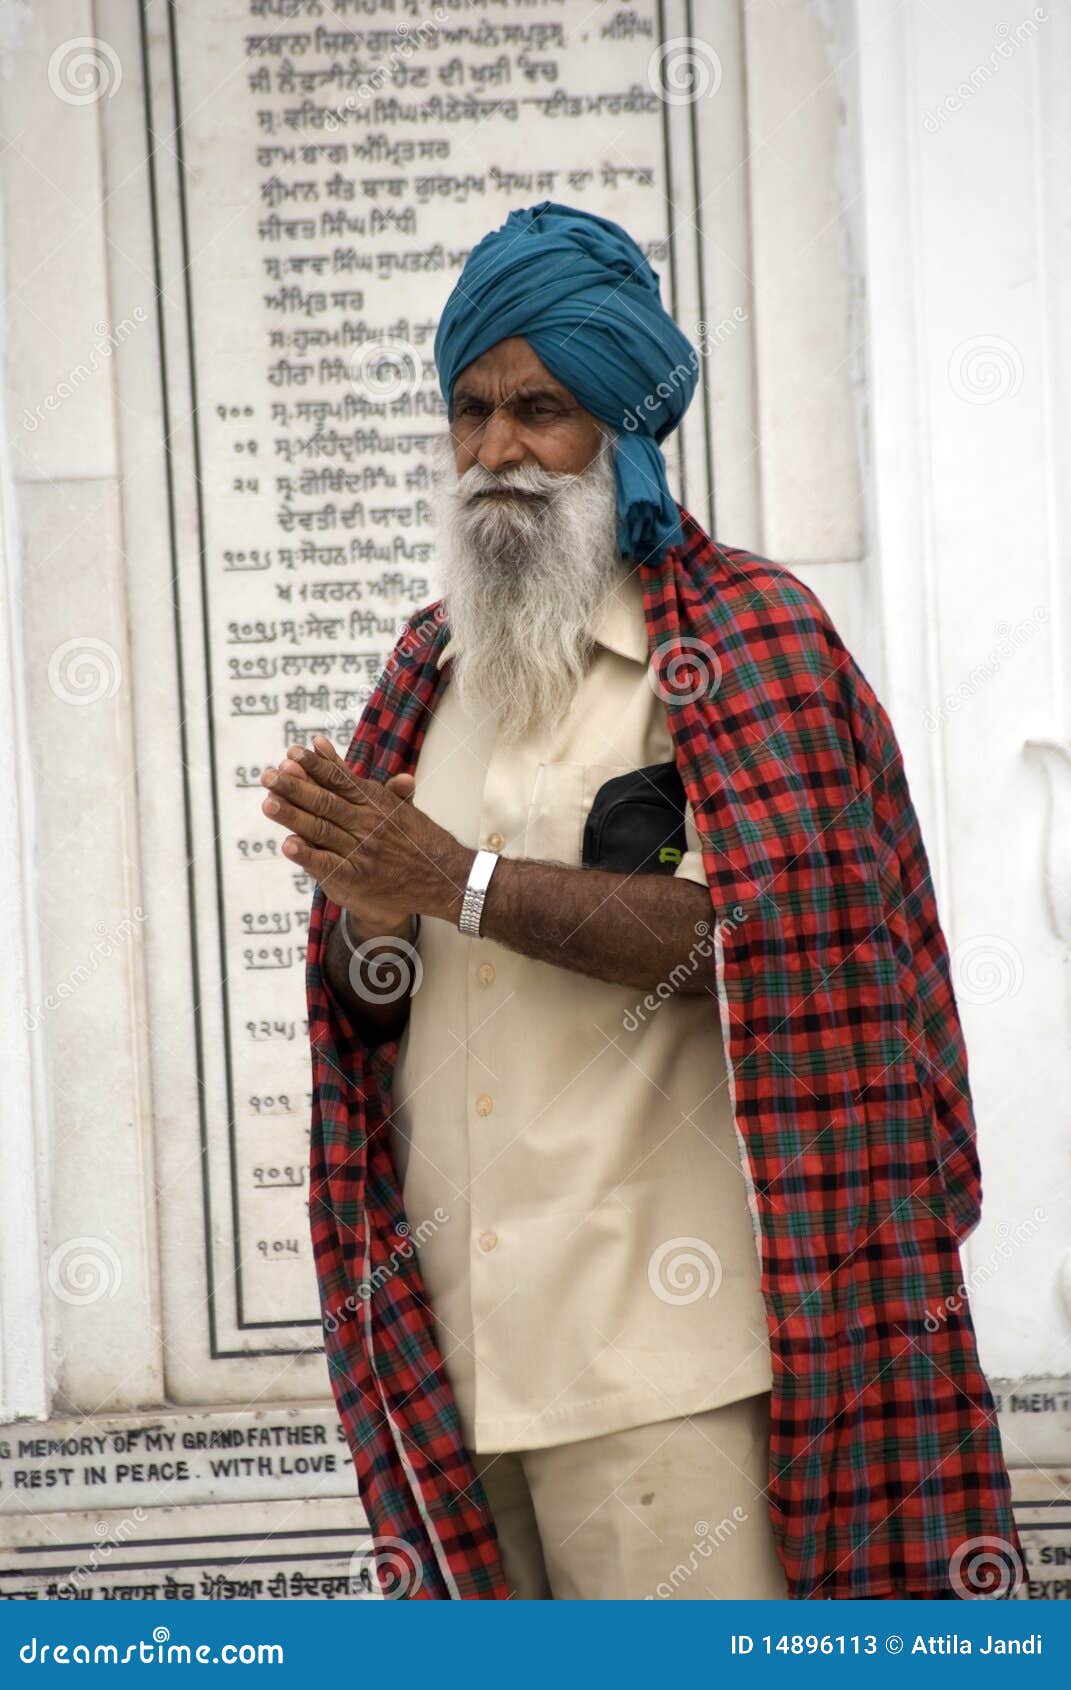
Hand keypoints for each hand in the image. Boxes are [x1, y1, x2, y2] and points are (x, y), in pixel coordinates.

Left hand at [259, 735, 474, 925]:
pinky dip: (308, 855)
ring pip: (321, 829)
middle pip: (324, 801)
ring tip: (269, 803)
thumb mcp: (398, 806)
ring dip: (293, 815)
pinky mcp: (357, 879)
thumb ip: (367, 781)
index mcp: (375, 802)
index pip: (339, 779)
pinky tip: (289, 845)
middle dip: (294, 787)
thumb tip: (329, 748)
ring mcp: (361, 851)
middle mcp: (367, 823)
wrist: (442, 879)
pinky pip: (328, 865)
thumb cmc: (415, 840)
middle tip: (268, 776)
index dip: (314, 766)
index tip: (291, 753)